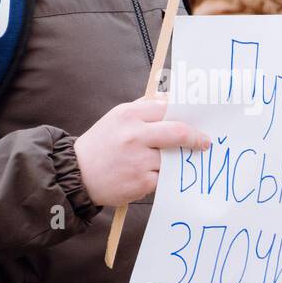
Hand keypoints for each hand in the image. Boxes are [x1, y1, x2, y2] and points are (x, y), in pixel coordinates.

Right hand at [75, 95, 208, 206]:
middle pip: (179, 132)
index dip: (186, 114)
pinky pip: (164, 178)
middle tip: (205, 142)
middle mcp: (134, 135)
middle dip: (196, 138)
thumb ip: (144, 108)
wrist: (76, 174)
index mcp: (129, 114)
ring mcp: (139, 160)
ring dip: (175, 161)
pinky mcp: (142, 182)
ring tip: (164, 162)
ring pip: (173, 158)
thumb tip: (172, 100)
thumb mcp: (117, 118)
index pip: (168, 108)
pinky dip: (161, 177)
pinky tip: (148, 176)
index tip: (198, 120)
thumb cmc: (101, 144)